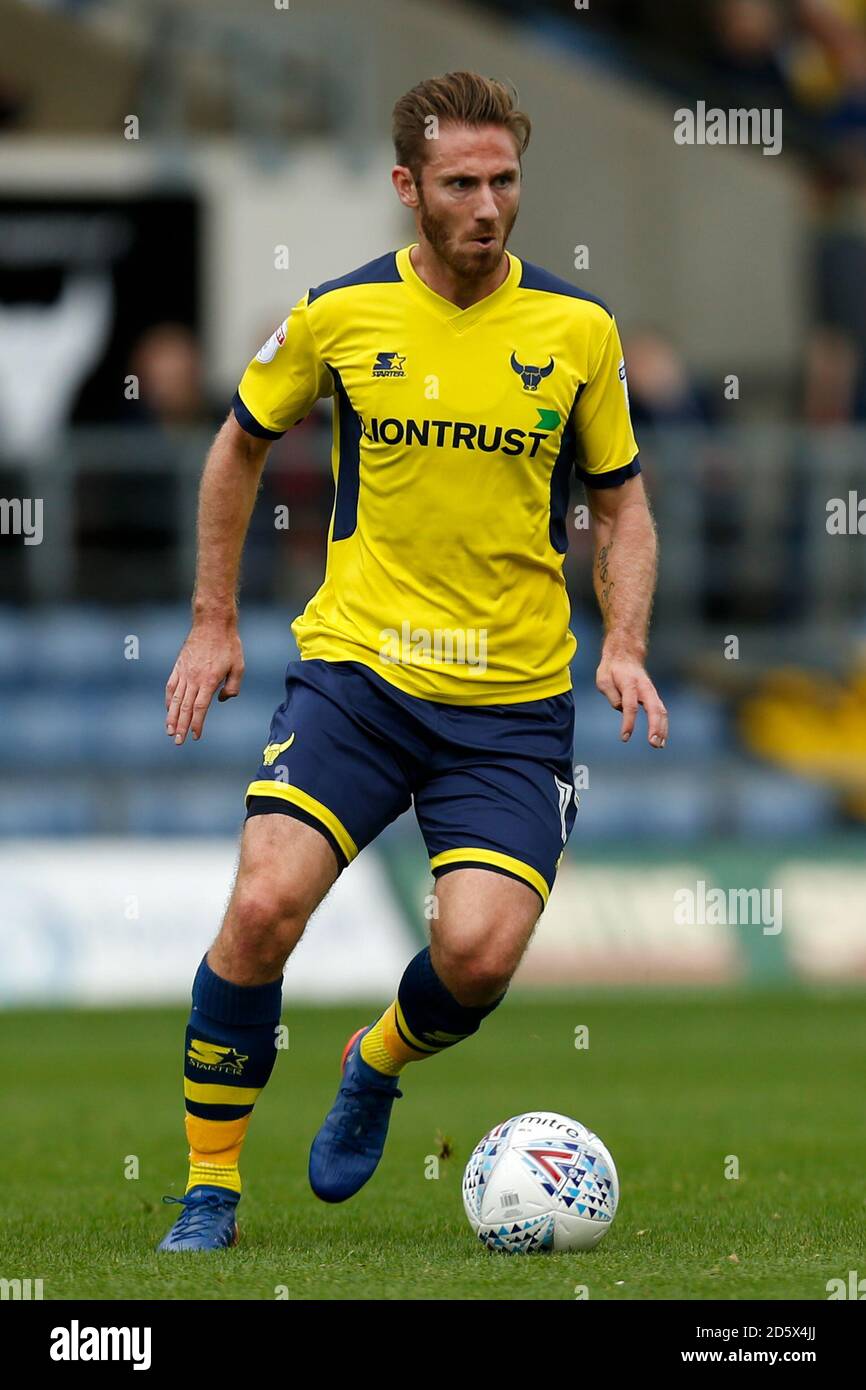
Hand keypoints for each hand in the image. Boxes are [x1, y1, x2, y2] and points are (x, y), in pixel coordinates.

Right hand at [165, 619, 244, 744]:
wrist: (212, 623)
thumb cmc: (229, 645)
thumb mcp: (239, 666)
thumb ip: (233, 687)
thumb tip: (222, 700)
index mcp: (209, 680)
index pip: (200, 708)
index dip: (196, 724)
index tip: (195, 736)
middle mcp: (193, 678)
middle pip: (184, 708)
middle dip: (181, 726)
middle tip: (178, 741)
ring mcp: (184, 672)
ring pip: (175, 699)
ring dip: (171, 717)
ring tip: (169, 731)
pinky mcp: (178, 666)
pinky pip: (171, 686)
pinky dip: (168, 700)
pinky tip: (168, 710)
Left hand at [596, 647, 667, 747]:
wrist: (625, 654)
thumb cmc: (612, 669)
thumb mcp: (603, 680)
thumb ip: (612, 695)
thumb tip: (622, 709)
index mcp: (629, 683)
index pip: (630, 706)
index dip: (628, 723)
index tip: (625, 738)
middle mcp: (644, 687)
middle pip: (654, 708)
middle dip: (655, 727)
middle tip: (654, 743)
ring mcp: (651, 691)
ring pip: (661, 710)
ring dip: (662, 728)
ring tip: (660, 745)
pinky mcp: (653, 696)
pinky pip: (660, 711)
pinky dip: (662, 725)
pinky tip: (661, 738)